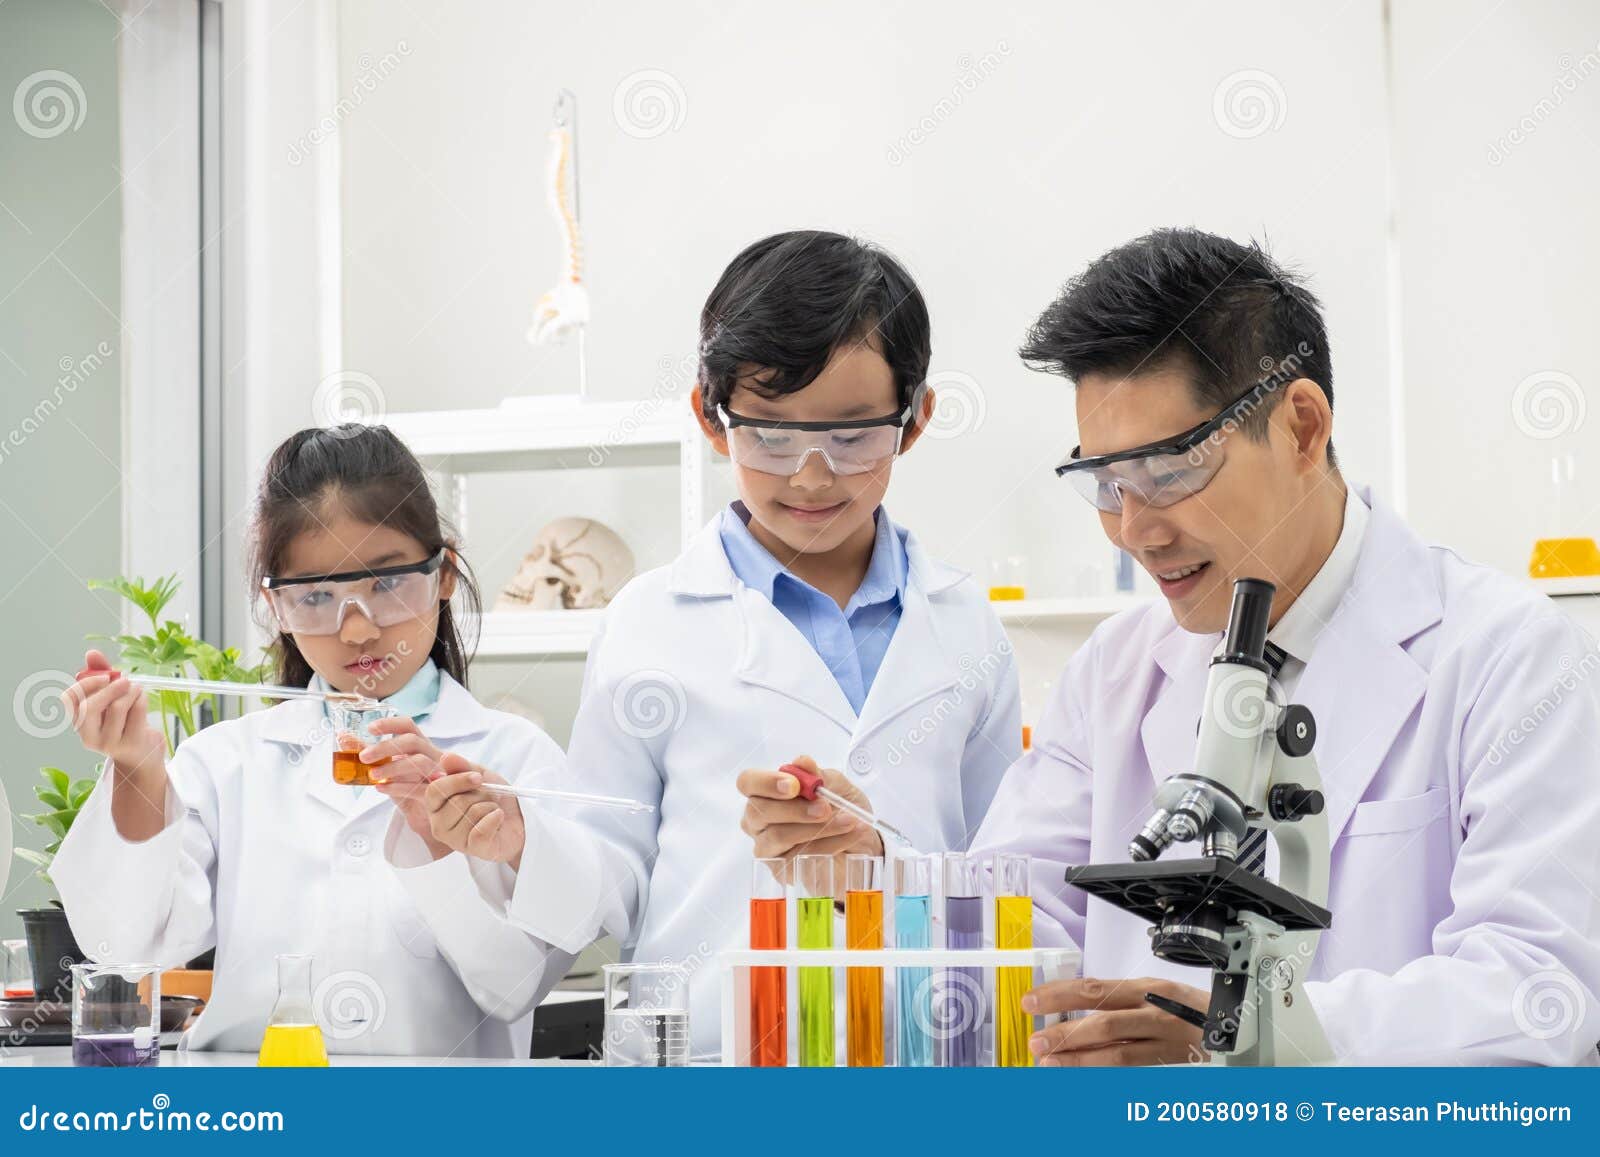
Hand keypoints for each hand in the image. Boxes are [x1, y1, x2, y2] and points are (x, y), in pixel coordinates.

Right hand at [61, 650, 166, 776]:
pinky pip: (137, 712)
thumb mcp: (110, 698)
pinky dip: (142, 699)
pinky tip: (142, 698)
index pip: (69, 700)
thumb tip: (91, 653)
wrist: (142, 752)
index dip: (86, 684)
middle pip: (90, 707)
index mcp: (79, 722)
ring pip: (118, 707)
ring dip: (132, 691)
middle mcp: (88, 736)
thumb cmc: (123, 721)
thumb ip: (101, 674)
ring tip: (136, 689)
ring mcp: (109, 743)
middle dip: (111, 688)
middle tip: (125, 680)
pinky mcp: (130, 744)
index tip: (105, 677)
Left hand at [363, 716, 449, 857]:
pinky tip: (381, 789)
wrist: (439, 810)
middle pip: (412, 742)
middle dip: (386, 747)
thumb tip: (343, 737)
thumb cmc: (414, 783)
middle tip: (363, 756)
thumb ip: (371, 752)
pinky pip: (420, 788)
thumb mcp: (392, 766)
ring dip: (393, 767)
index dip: (390, 724)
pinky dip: (398, 788)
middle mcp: (431, 755)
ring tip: (372, 776)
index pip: (408, 726)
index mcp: (420, 745)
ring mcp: (437, 772)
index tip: (371, 728)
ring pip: (419, 763)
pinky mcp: (438, 792)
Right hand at [422, 755, 525, 867]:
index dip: (458, 780)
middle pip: (457, 801)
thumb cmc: (493, 799)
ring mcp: (455, 840)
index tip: (478, 777)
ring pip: (472, 813)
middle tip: (489, 799)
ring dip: (491, 807)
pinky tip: (498, 820)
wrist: (518, 819)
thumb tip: (446, 757)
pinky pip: (481, 830)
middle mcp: (439, 825)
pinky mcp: (474, 850)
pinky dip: (495, 819)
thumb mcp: (478, 776)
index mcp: (436, 805)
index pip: (434, 790)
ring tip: (493, 812)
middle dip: (481, 795)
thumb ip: (461, 767)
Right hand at [737, 755, 883, 886]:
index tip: (794, 785)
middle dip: (795, 809)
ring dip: (817, 828)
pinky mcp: (781, 869)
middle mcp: (759, 820)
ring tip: (848, 820)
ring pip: (779, 836)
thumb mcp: (837, 787)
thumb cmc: (841, 811)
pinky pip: (799, 856)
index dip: (766, 782)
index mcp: (766, 793)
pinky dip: (828, 844)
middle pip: (758, 811)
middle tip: (825, 807)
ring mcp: (767, 847)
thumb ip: (818, 775)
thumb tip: (802, 762)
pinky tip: (848, 835)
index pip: (748, 782)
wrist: (863, 842)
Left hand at [1022, 977, 1210, 1065]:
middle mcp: (1155, 1011)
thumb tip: (1070, 1004)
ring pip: (1115, 1049)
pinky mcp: (1168, 1061)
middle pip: (1103, 1020)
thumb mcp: (1154, 991)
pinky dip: (1100, 1068)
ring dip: (1078, 1056)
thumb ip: (1117, 998)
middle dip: (1065, 1031)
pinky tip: (1078, 1071)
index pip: (1095, 988)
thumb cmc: (1190, 1006)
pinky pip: (1129, 1065)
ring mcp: (1163, 1039)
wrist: (1238, 1025)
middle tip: (1036, 1040)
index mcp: (1147, 987)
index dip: (1060, 994)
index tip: (1032, 1000)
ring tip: (1049, 1061)